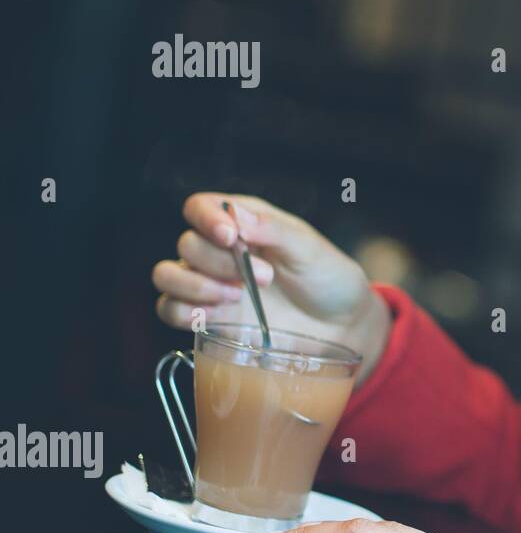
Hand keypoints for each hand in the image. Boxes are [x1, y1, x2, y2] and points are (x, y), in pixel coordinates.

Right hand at [151, 192, 390, 384]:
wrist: (341, 325)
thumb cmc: (329, 279)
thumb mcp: (309, 249)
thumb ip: (273, 229)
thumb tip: (236, 215)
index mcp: (244, 222)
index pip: (201, 207)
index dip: (206, 218)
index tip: (231, 237)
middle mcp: (220, 250)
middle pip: (187, 245)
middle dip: (220, 262)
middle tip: (265, 278)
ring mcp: (211, 284)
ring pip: (167, 276)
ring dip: (195, 286)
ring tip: (238, 297)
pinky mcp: (208, 318)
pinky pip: (170, 310)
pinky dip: (185, 311)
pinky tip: (218, 314)